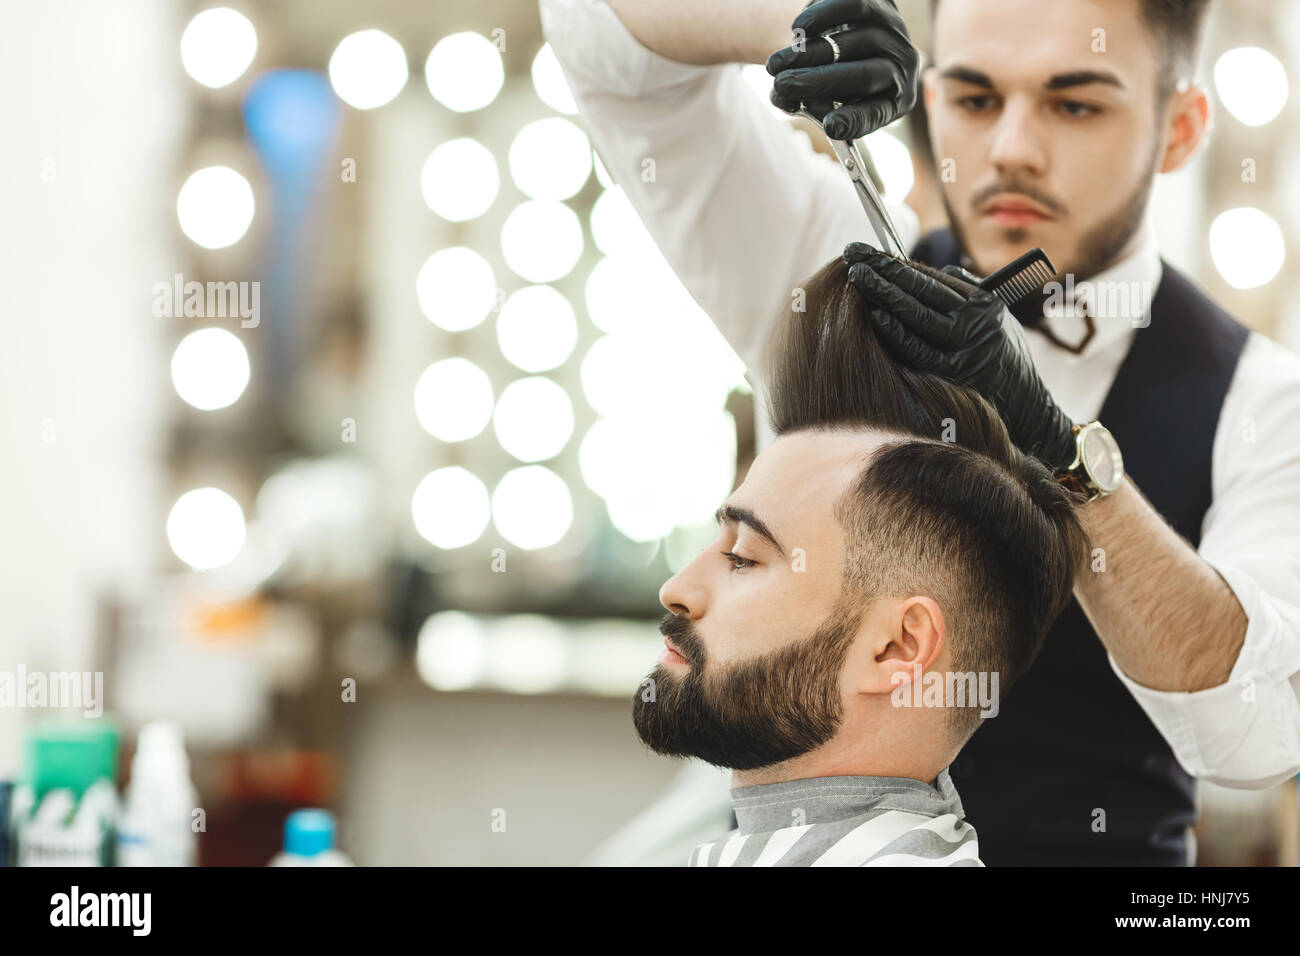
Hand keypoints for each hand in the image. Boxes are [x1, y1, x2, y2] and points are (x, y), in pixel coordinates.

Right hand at [766, 0, 919, 139]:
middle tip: (783, 85)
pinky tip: (799, 30)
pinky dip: (823, 18)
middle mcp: (901, 67)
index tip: (829, 127)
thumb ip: (808, 104)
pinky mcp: (878, 4)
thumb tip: (785, 99)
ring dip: (808, 54)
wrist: (848, 36)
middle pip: (863, 76)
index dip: (852, 120)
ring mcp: (893, 34)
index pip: (875, 113)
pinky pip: (852, 8)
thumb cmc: (835, 78)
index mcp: (895, 100)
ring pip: (852, 43)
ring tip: (775, 65)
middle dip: (819, 82)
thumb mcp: (828, 99)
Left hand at [843, 242, 1078, 471]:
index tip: (870, 252)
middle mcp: (975, 323)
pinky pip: (918, 352)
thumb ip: (969, 293)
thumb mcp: (996, 318)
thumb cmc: (1002, 356)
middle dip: (885, 271)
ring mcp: (964, 350)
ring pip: (918, 317)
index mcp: (984, 303)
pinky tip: (876, 317)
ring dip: (884, 295)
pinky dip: (897, 333)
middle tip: (854, 255)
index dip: (898, 263)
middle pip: (922, 291)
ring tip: (857, 279)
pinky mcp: (954, 377)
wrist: (1025, 405)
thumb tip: (943, 268)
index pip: (933, 278)